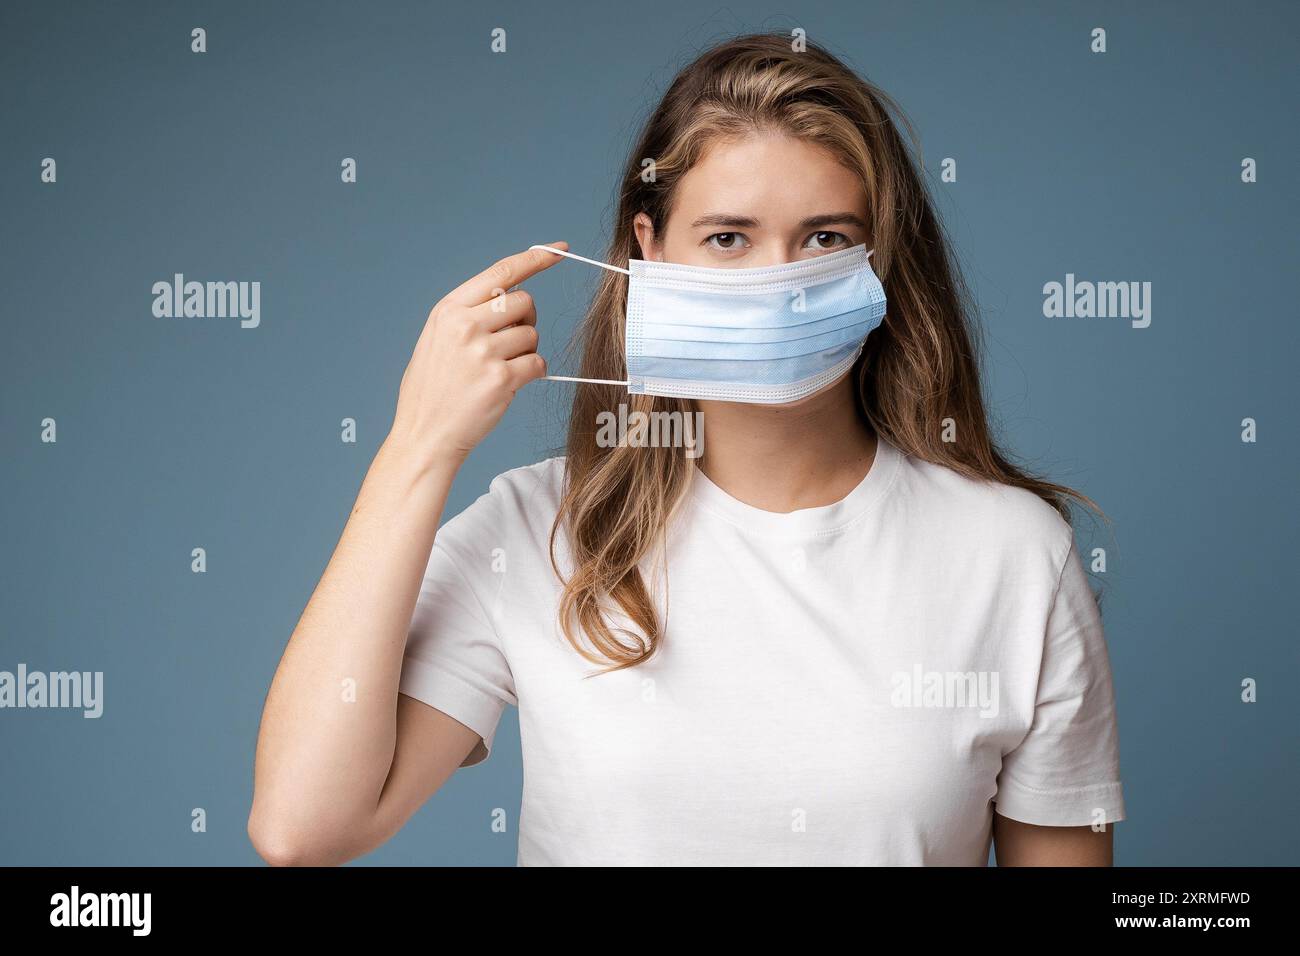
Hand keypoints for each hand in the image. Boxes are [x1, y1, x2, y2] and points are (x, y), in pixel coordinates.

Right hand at [388, 242, 567, 463]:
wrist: (424, 435)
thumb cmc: (432, 390)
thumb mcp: (437, 340)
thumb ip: (468, 315)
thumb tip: (509, 297)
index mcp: (449, 310)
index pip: (501, 272)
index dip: (535, 259)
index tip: (560, 249)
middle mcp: (465, 325)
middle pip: (523, 301)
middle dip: (526, 319)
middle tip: (511, 341)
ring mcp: (484, 352)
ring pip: (532, 335)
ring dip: (526, 351)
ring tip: (499, 369)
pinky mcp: (501, 379)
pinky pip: (538, 363)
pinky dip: (532, 373)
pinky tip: (510, 384)